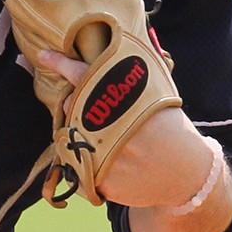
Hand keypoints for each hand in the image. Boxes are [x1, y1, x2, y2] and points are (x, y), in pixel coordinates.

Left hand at [36, 48, 231, 231]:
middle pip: (71, 107)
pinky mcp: (100, 182)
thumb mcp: (157, 97)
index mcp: (126, 103)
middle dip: (75, 104)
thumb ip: (130, 79)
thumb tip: (115, 50)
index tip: (42, 55)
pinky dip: (89, 159)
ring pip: (70, 136)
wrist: (189, 175)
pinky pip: (79, 164)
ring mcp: (104, 157)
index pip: (84, 75)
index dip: (61, 63)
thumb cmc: (171, 130)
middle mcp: (111, 128)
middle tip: (94, 109)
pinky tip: (114, 159)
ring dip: (79, 131)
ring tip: (106, 134)